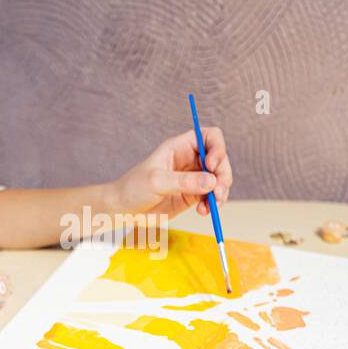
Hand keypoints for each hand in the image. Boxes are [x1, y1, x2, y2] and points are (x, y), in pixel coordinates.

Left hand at [106, 127, 232, 219]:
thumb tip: (212, 181)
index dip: (217, 148)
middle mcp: (190, 160)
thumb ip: (184, 181)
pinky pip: (212, 197)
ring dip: (221, 192)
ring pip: (219, 179)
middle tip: (218, 192)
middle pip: (220, 159)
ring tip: (212, 206)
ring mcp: (193, 178)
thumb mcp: (157, 182)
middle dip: (223, 175)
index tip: (212, 165)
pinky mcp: (193, 195)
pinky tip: (204, 212)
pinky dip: (213, 204)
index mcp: (180, 147)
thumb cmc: (133, 188)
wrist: (124, 210)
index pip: (209, 137)